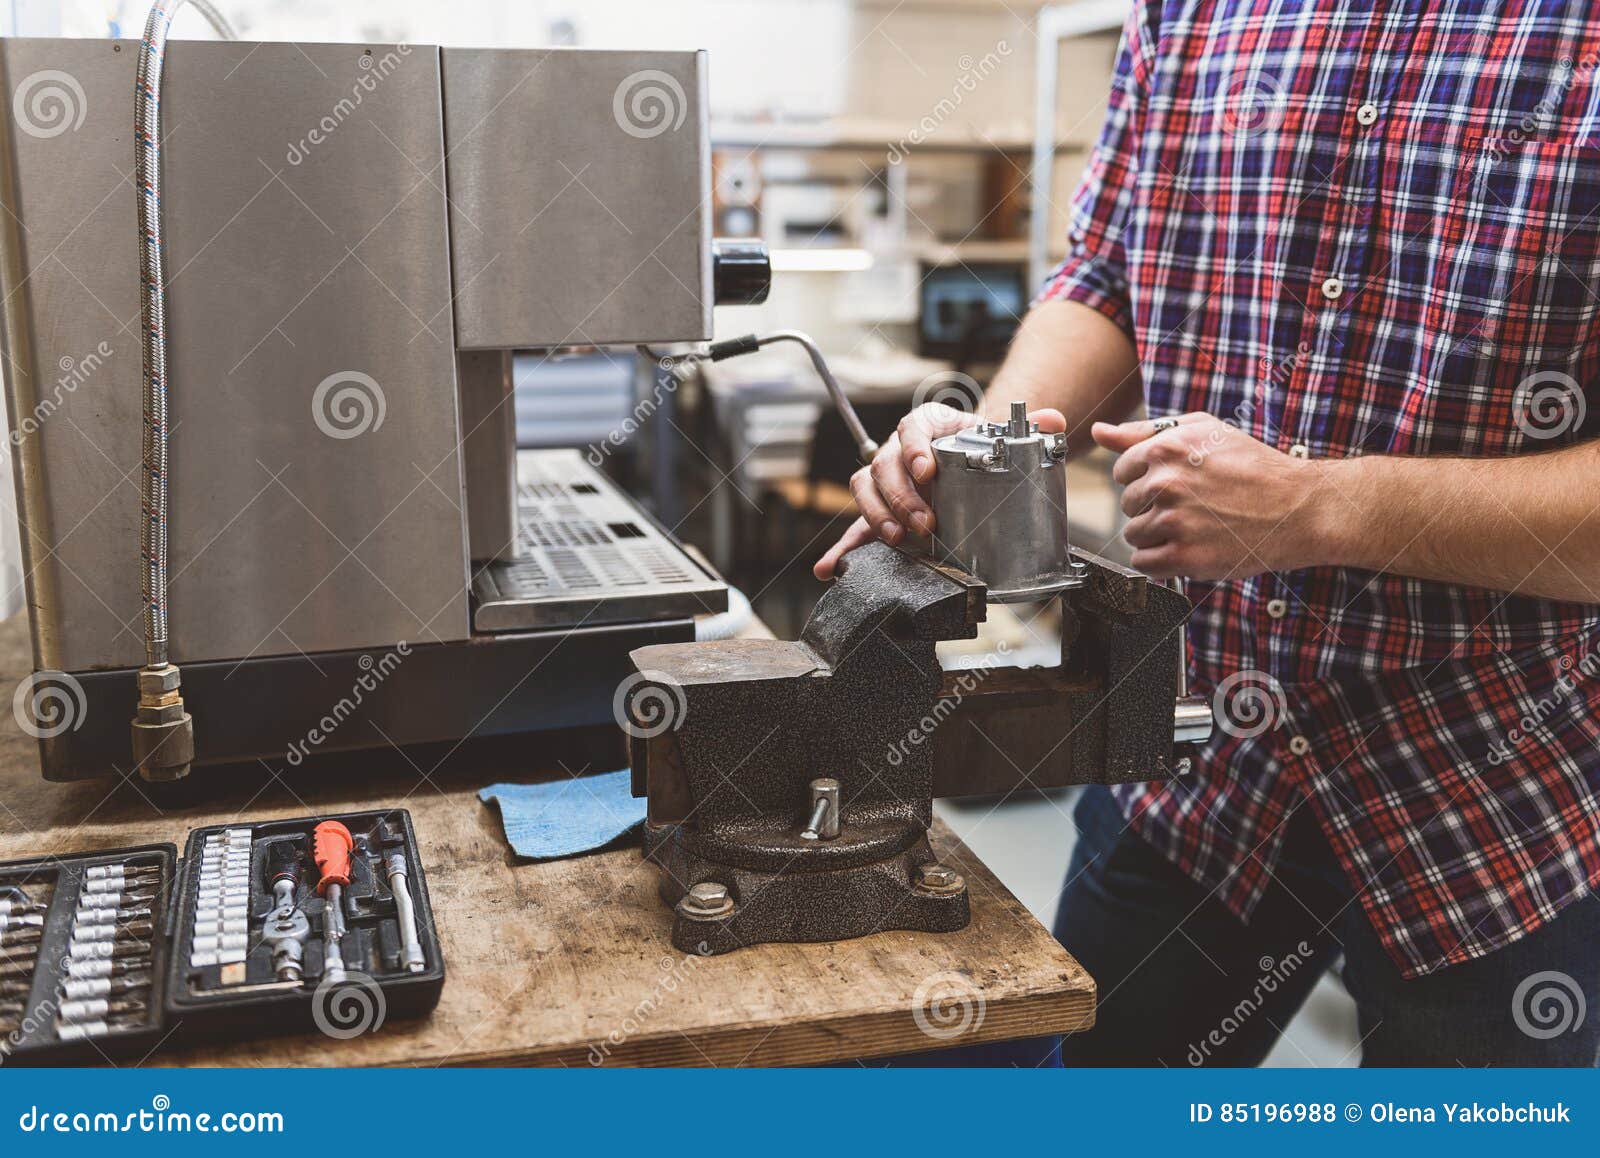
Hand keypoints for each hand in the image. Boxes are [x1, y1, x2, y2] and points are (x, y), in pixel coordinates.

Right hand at [814, 403, 1066, 579]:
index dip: (914, 448)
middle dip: (902, 495)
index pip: (911, 429)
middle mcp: (897, 450)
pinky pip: (854, 529)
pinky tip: (831, 569)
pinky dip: (842, 550)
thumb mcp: (1003, 434)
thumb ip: (1029, 426)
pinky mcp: (879, 512)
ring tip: (897, 539)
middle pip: (885, 465)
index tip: (927, 469)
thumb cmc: (980, 447)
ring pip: (865, 490)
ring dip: (876, 515)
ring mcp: (884, 482)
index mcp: (926, 426)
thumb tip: (1053, 421)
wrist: (969, 460)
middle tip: (925, 520)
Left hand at [1093, 413, 1326, 580]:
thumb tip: (1099, 432)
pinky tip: (1186, 548)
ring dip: (1157, 535)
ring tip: (1194, 526)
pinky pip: (1144, 564)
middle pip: (1128, 505)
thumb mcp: (1202, 431)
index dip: (1147, 479)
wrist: (1298, 507)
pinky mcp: (1185, 557)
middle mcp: (1165, 483)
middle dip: (1153, 507)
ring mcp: (1174, 521)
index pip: (1122, 472)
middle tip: (1193, 506)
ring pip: (1134, 535)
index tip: (1176, 484)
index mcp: (1164, 449)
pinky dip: (1159, 561)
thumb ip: (1144, 432)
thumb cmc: (1251, 466)